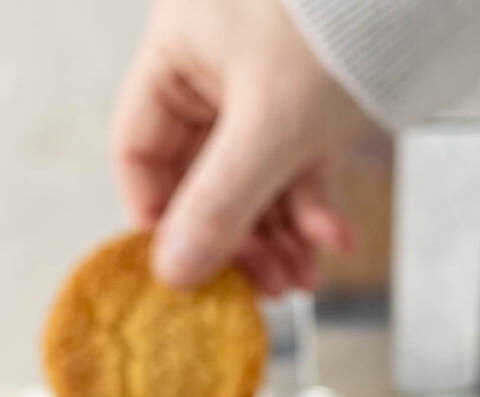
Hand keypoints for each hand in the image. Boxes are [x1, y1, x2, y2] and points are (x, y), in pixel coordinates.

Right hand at [112, 0, 368, 294]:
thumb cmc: (339, 18)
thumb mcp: (272, 124)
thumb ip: (220, 204)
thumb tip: (176, 272)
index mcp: (179, 52)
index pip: (140, 151)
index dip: (158, 220)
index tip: (186, 271)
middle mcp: (212, 64)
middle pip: (202, 177)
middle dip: (238, 241)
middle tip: (264, 287)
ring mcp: (263, 80)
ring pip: (254, 179)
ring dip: (281, 236)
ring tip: (304, 278)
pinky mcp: (311, 96)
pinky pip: (298, 162)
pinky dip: (314, 206)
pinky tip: (335, 239)